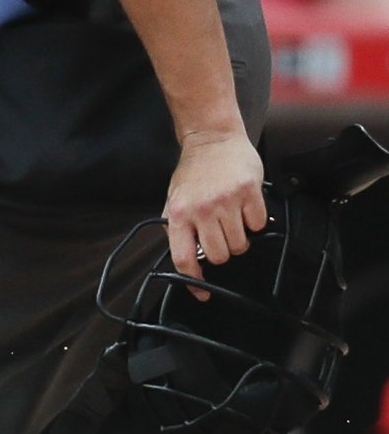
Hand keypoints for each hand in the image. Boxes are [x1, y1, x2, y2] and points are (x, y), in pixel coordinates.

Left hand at [161, 128, 267, 281]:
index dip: (193, 281)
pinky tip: (245, 208)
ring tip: (232, 220)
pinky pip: (259, 224)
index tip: (202, 293)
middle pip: (219, 256)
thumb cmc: (194, 173)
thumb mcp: (174, 200)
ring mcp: (226, 201)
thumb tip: (188, 259)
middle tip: (221, 236)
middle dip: (222, 252)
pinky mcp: (249, 192)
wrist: (212, 140)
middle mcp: (201, 210)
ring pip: (240, 244)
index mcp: (178, 214)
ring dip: (240, 238)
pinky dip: (255, 222)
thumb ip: (178, 228)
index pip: (183, 258)